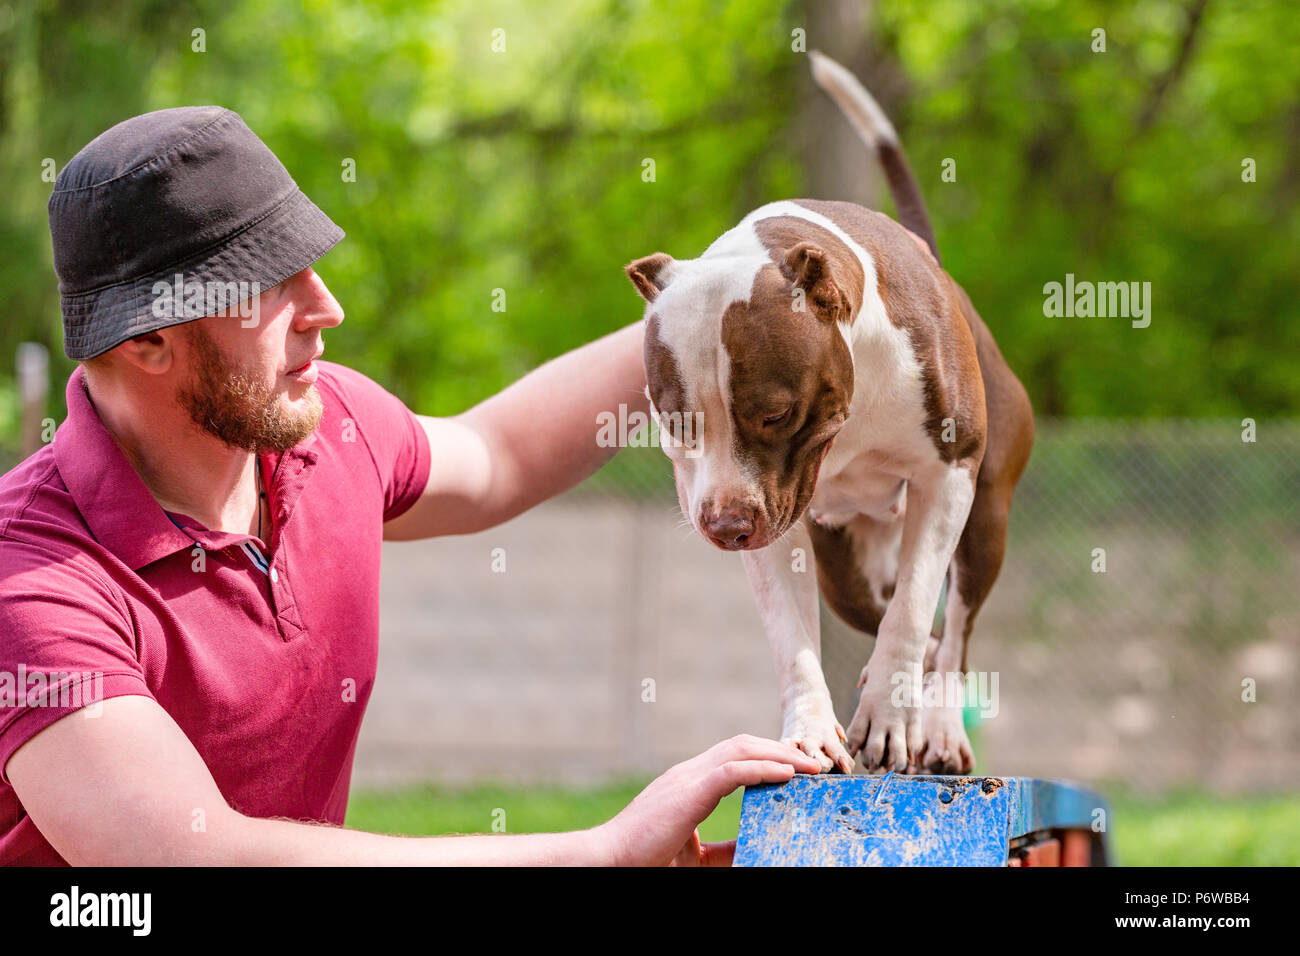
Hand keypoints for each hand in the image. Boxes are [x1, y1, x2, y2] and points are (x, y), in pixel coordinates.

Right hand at [595, 735, 819, 865]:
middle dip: (780, 749)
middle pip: (742, 744)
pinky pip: (734, 771)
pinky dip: (764, 768)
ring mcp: (688, 777)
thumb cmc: (644, 858)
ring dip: (780, 753)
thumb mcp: (693, 855)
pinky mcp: (689, 792)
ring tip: (809, 765)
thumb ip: (723, 849)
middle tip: (812, 762)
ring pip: (742, 749)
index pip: (733, 755)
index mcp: (688, 782)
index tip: (795, 768)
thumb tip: (753, 850)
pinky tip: (788, 774)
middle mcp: (688, 772)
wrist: (608, 859)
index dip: (765, 756)